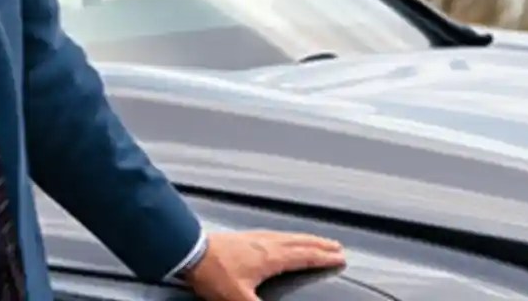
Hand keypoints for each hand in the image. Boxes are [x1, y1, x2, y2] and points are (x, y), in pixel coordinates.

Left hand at [182, 230, 346, 300]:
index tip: (340, 257)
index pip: (304, 256)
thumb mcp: (239, 298)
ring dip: (303, 238)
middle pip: (299, 242)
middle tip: (335, 246)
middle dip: (319, 245)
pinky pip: (272, 234)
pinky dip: (285, 236)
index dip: (323, 257)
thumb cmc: (213, 273)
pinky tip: (278, 238)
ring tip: (314, 240)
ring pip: (286, 236)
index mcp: (271, 257)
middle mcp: (265, 243)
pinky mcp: (241, 236)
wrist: (188, 251)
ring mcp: (253, 237)